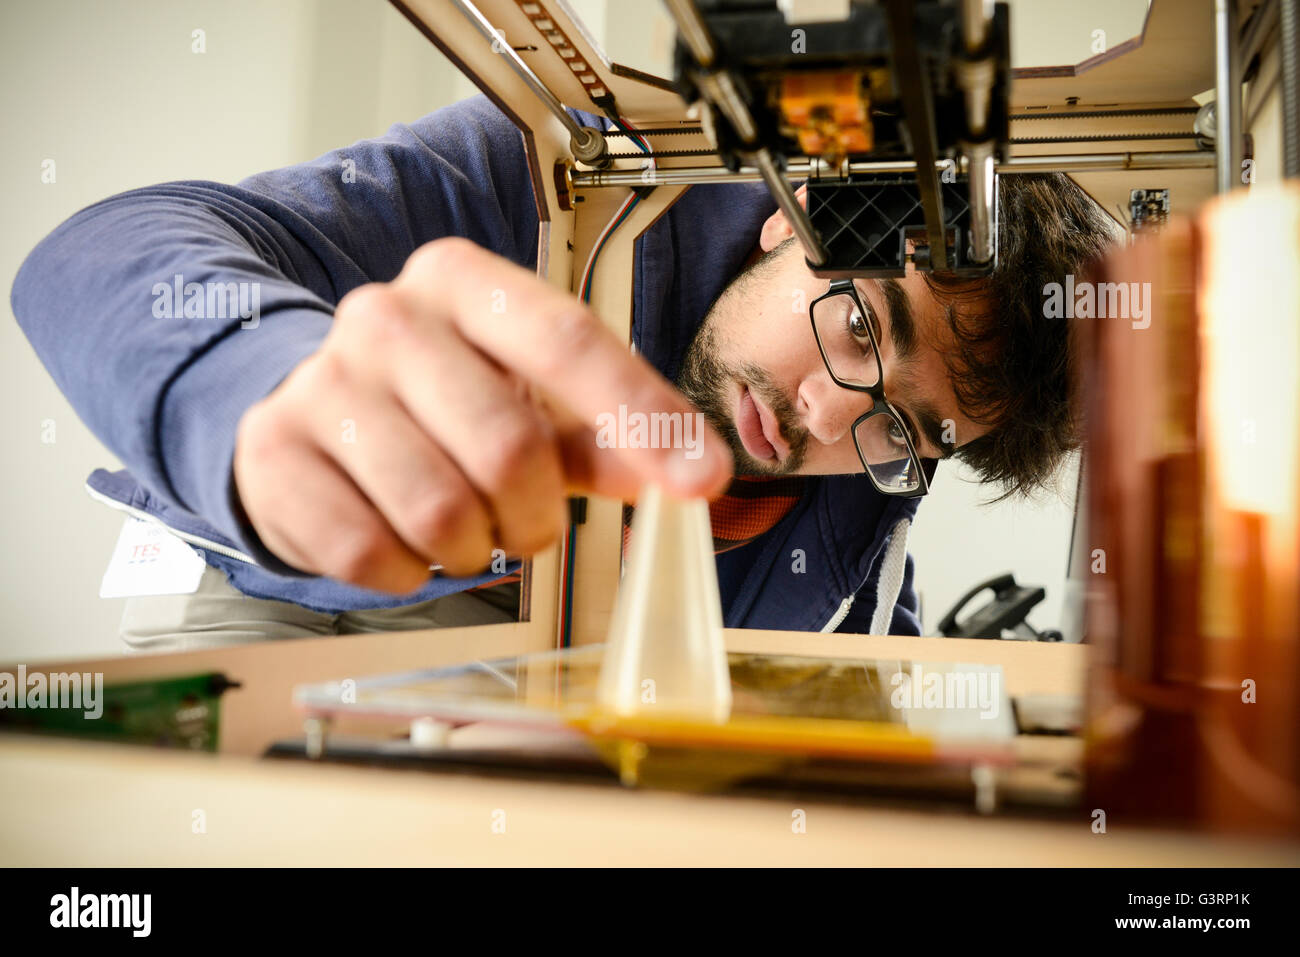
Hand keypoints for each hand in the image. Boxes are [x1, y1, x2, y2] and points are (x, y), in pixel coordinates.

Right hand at [233, 237, 731, 592]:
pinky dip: (408, 571)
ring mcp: (321, 385)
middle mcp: (386, 318)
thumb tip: (691, 472)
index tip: (698, 479)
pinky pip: (369, 552)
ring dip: (474, 546)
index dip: (641, 415)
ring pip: (439, 512)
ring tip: (464, 527)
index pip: (567, 339)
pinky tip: (403, 539)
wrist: (312, 416)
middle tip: (529, 521)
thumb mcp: (533, 403)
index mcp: (462, 282)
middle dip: (537, 512)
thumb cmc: (441, 405)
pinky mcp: (273, 454)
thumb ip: (611, 434)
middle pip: (507, 446)